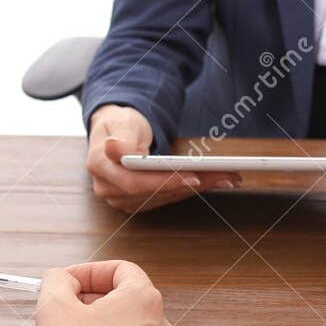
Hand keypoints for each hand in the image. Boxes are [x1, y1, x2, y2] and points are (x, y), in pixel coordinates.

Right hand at [86, 104, 241, 212]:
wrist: (116, 133)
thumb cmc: (119, 124)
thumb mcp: (121, 122)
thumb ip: (121, 137)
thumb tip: (115, 149)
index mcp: (99, 166)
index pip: (135, 182)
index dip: (165, 182)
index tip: (193, 176)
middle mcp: (108, 188)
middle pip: (155, 194)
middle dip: (192, 185)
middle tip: (223, 176)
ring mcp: (122, 199)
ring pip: (165, 198)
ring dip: (198, 188)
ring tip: (226, 177)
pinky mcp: (137, 203)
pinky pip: (167, 198)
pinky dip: (190, 190)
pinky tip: (212, 181)